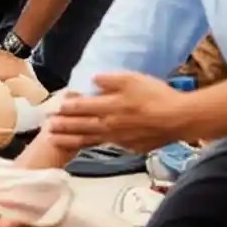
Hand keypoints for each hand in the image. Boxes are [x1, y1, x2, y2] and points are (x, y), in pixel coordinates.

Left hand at [47, 72, 188, 152]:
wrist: (179, 119)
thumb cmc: (156, 96)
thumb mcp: (133, 79)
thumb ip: (110, 80)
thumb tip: (93, 81)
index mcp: (109, 107)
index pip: (80, 108)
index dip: (64, 108)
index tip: (51, 109)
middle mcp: (110, 125)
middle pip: (81, 126)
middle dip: (62, 126)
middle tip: (47, 127)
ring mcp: (119, 138)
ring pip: (90, 139)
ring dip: (71, 139)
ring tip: (55, 139)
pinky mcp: (130, 147)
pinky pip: (107, 145)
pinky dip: (93, 145)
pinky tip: (87, 145)